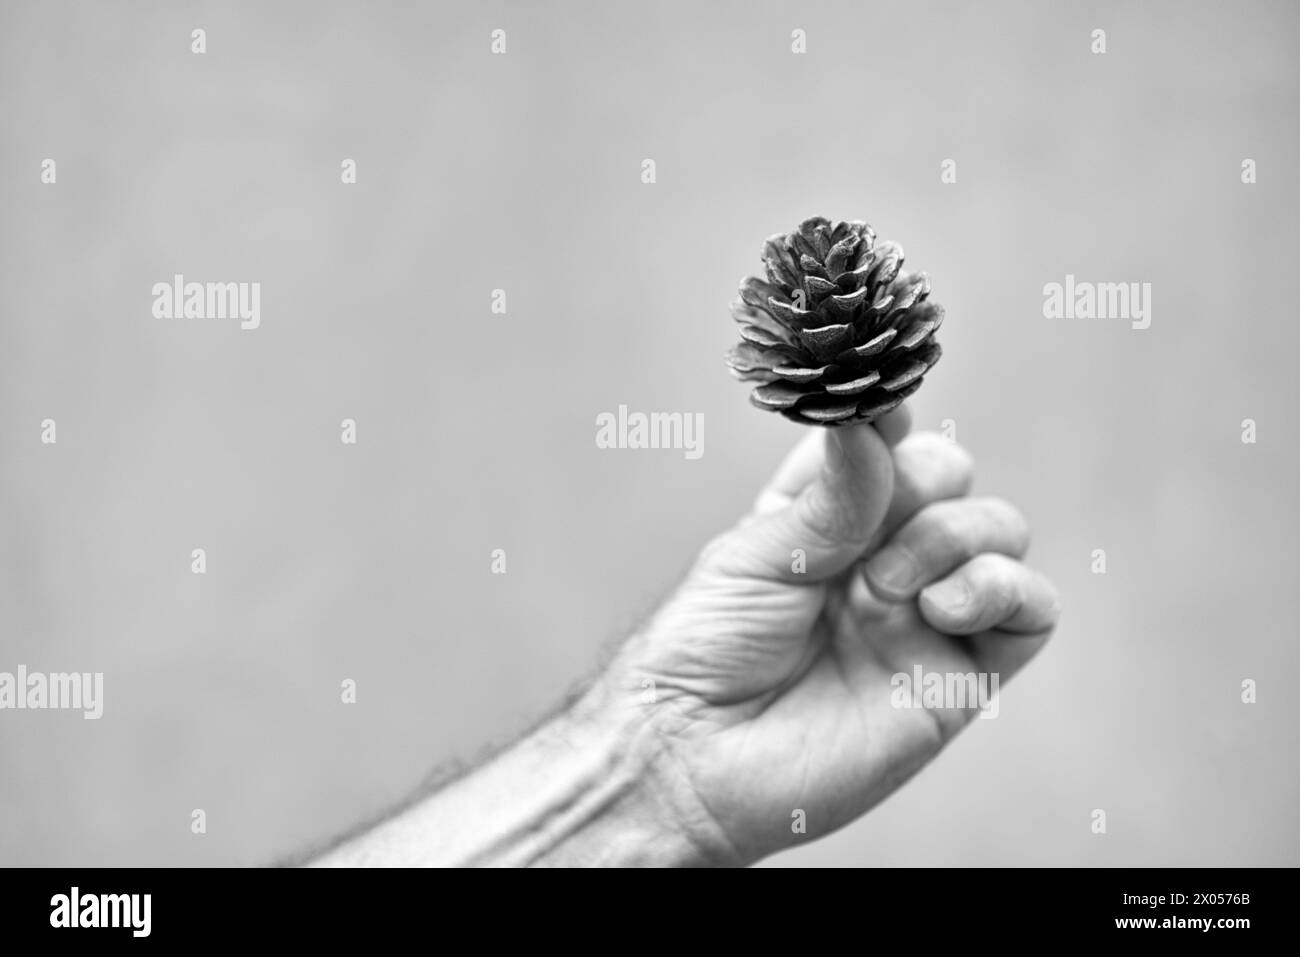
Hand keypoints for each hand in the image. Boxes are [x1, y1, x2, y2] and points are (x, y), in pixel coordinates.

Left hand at [584, 405, 1061, 864]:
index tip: (877, 416)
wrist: (696, 758)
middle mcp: (881, 557)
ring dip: (955, 536)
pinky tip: (938, 609)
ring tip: (888, 585)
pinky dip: (1001, 589)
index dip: (885, 420)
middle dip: (923, 479)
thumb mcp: (757, 554)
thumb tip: (879, 421)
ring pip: (1001, 530)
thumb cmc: (704, 651)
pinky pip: (1032, 611)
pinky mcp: (960, 675)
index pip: (883, 442)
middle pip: (951, 472)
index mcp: (824, 518)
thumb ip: (832, 496)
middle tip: (870, 531)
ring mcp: (924, 613)